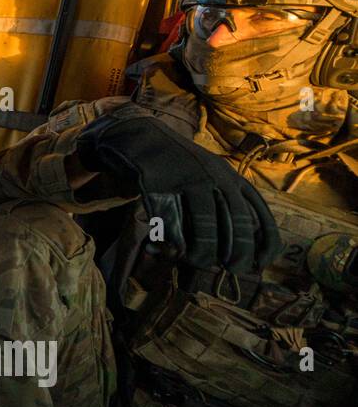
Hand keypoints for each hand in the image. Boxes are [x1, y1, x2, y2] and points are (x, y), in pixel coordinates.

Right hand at [76, 112, 281, 274]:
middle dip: (237, 253)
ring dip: (203, 252)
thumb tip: (242, 245)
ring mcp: (188, 181)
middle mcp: (216, 178)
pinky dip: (172, 243)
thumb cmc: (178, 165)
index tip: (260, 264)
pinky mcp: (161, 186)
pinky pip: (172, 224)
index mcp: (232, 178)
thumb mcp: (211, 175)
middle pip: (237, 223)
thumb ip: (227, 201)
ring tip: (196, 262)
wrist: (140, 137)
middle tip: (231, 269)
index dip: (265, 242)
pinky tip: (170, 252)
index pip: (260, 214)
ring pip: (205, 227)